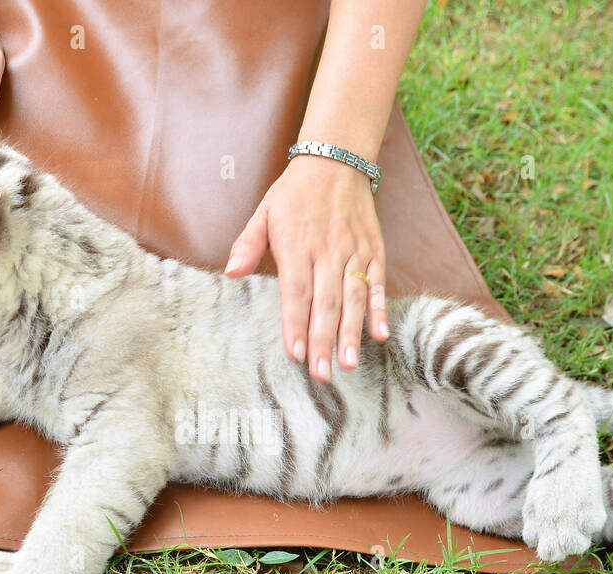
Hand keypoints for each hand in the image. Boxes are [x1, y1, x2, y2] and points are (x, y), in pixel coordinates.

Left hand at [225, 156, 388, 381]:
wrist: (336, 161)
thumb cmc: (294, 193)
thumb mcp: (264, 213)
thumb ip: (248, 245)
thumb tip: (231, 272)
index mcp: (297, 246)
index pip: (296, 292)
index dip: (296, 323)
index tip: (295, 352)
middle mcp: (328, 251)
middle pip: (325, 303)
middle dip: (323, 341)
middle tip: (321, 373)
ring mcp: (354, 253)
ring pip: (353, 299)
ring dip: (351, 333)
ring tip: (348, 363)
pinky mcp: (374, 251)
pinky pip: (377, 284)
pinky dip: (380, 309)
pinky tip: (380, 334)